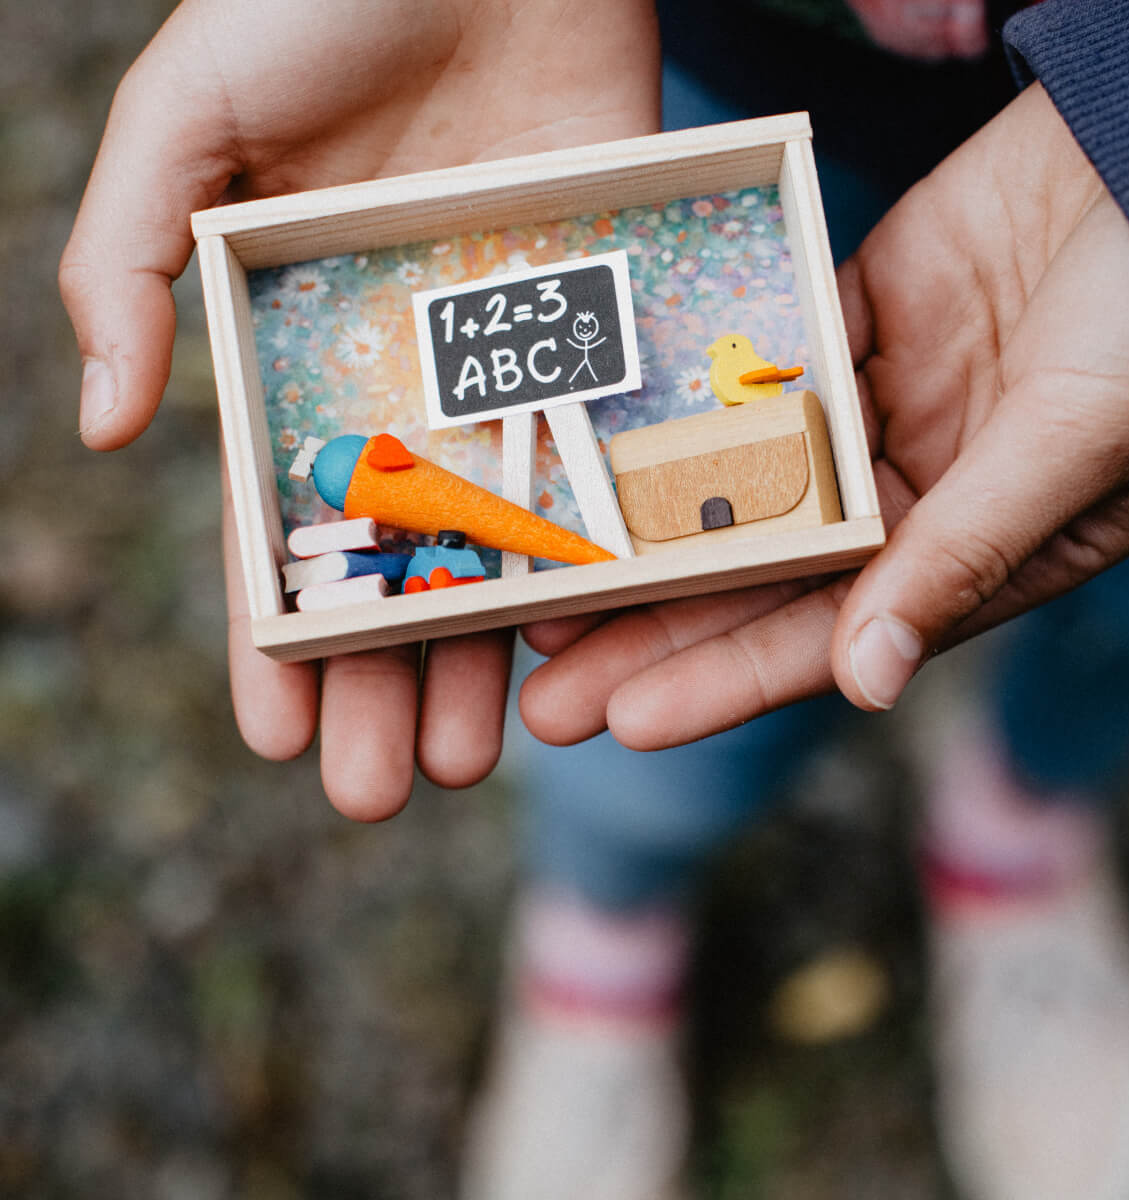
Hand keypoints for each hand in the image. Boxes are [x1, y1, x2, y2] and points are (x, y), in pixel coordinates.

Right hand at [60, 0, 659, 815]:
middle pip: (393, 573)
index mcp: (298, 362)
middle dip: (384, 687)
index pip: (283, 533)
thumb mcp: (185, 116)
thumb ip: (127, 258)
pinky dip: (582, 561)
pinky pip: (587, 474)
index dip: (275, 640)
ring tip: (484, 761)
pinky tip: (578, 646)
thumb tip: (95, 427)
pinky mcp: (593, 347)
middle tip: (391, 795)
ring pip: (493, 552)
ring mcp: (503, 380)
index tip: (277, 740)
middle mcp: (401, 392)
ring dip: (484, 660)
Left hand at [519, 83, 1128, 749]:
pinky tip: (607, 451)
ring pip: (739, 487)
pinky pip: (757, 376)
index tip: (627, 722)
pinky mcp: (851, 324)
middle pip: (758, 579)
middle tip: (549, 688)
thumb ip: (964, 554)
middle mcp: (911, 496)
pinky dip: (690, 408)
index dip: (724, 681)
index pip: (828, 638)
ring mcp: (876, 411)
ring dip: (649, 534)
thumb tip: (867, 682)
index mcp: (973, 554)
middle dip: (654, 634)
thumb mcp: (1073, 445)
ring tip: (552, 578)